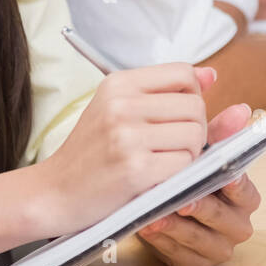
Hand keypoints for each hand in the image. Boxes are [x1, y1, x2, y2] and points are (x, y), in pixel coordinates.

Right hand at [37, 62, 211, 235]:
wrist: (54, 192)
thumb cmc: (92, 152)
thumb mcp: (120, 109)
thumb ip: (167, 92)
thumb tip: (212, 75)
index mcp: (119, 83)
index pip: (184, 73)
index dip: (193, 96)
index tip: (177, 116)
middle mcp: (122, 104)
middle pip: (195, 107)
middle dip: (195, 130)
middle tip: (172, 146)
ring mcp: (127, 136)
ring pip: (194, 135)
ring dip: (189, 154)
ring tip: (163, 161)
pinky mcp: (134, 169)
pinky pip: (184, 164)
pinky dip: (179, 175)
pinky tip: (156, 177)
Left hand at [137, 102, 259, 265]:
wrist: (158, 204)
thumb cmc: (185, 176)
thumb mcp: (200, 153)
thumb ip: (218, 134)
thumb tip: (242, 110)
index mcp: (244, 197)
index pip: (245, 191)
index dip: (233, 185)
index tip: (219, 176)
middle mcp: (236, 224)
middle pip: (223, 218)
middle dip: (202, 207)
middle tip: (182, 197)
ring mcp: (216, 247)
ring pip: (199, 239)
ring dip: (177, 226)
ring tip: (156, 212)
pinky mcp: (193, 264)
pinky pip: (180, 256)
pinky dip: (163, 242)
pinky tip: (148, 227)